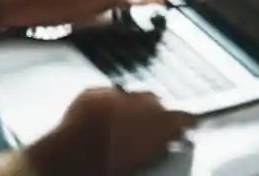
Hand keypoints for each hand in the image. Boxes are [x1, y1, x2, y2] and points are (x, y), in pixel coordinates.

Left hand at [26, 89, 195, 175]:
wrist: (71, 158)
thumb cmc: (111, 166)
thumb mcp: (144, 161)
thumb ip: (157, 149)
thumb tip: (162, 146)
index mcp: (162, 123)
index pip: (186, 118)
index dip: (186, 124)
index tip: (187, 128)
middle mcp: (145, 102)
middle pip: (156, 103)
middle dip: (152, 114)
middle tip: (143, 133)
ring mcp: (118, 93)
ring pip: (129, 97)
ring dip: (127, 108)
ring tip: (117, 126)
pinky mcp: (93, 92)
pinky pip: (104, 97)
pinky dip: (103, 106)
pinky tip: (96, 120)